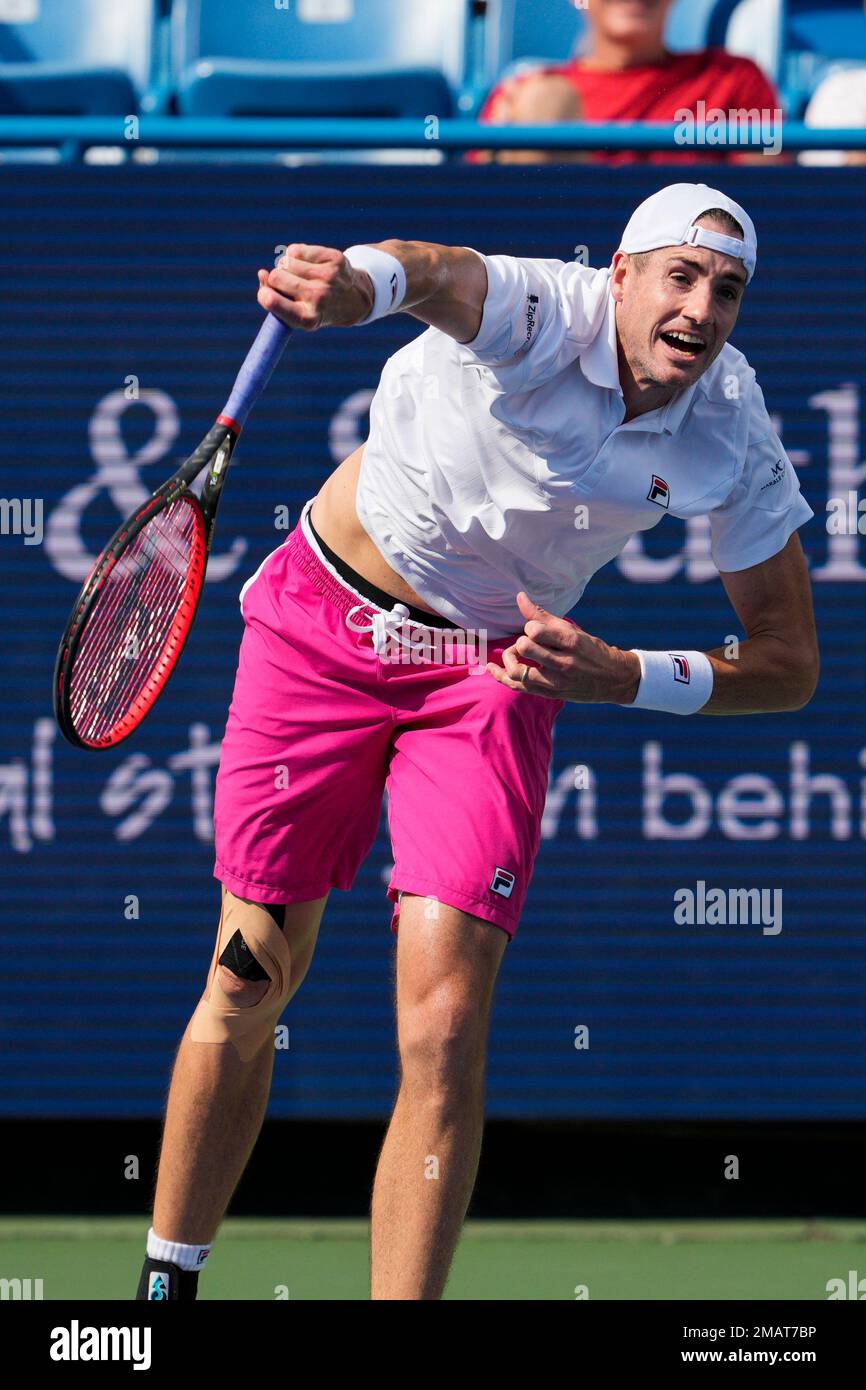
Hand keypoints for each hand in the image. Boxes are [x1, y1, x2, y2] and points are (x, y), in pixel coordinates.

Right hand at [257, 244, 373, 330]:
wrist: (353, 299)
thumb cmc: (315, 308)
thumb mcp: (295, 314)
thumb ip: (271, 299)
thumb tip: (262, 274)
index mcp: (308, 318)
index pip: (271, 301)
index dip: (264, 294)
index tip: (267, 294)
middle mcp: (319, 297)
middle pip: (275, 276)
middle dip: (277, 279)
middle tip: (291, 286)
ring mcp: (328, 277)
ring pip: (285, 261)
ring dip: (287, 267)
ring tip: (301, 275)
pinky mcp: (334, 259)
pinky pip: (296, 250)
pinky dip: (296, 255)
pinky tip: (308, 265)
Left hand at [485, 592, 641, 703]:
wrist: (614, 679)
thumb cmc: (591, 650)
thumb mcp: (573, 630)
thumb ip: (543, 616)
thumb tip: (520, 597)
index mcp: (571, 641)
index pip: (535, 630)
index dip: (530, 628)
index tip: (537, 631)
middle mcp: (563, 663)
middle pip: (525, 648)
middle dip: (520, 643)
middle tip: (525, 643)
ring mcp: (556, 682)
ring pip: (518, 671)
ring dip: (510, 659)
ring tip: (514, 655)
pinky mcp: (550, 694)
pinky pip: (518, 687)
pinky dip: (501, 676)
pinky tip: (493, 668)